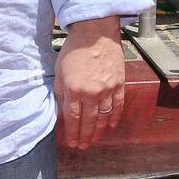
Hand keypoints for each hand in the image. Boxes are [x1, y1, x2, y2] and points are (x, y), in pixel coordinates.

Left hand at [55, 18, 124, 150]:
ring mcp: (107, 89)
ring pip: (104, 117)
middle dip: (85, 136)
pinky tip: (111, 126)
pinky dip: (115, 117)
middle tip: (83, 146)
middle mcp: (91, 93)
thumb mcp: (59, 72)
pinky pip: (118, 105)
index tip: (72, 143)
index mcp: (74, 90)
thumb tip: (63, 113)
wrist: (95, 32)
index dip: (72, 133)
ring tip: (95, 140)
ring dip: (99, 131)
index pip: (73, 119)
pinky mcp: (119, 84)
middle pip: (89, 121)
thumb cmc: (74, 50)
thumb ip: (61, 94)